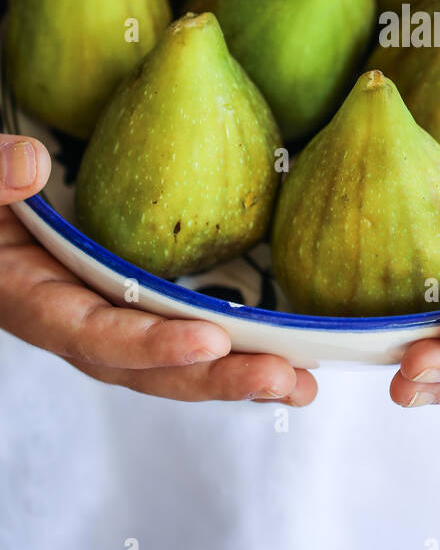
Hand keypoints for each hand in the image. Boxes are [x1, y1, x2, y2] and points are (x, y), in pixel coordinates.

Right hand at [0, 134, 315, 404]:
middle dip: (215, 379)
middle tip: (286, 381)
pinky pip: (176, 329)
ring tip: (299, 385)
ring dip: (233, 375)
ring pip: (168, 359)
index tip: (209, 342)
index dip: (148, 345)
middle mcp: (69, 320)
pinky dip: (226, 347)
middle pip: (144, 367)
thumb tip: (32, 164)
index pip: (92, 333)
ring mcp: (100, 313)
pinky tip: (279, 351)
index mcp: (29, 298)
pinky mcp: (125, 298)